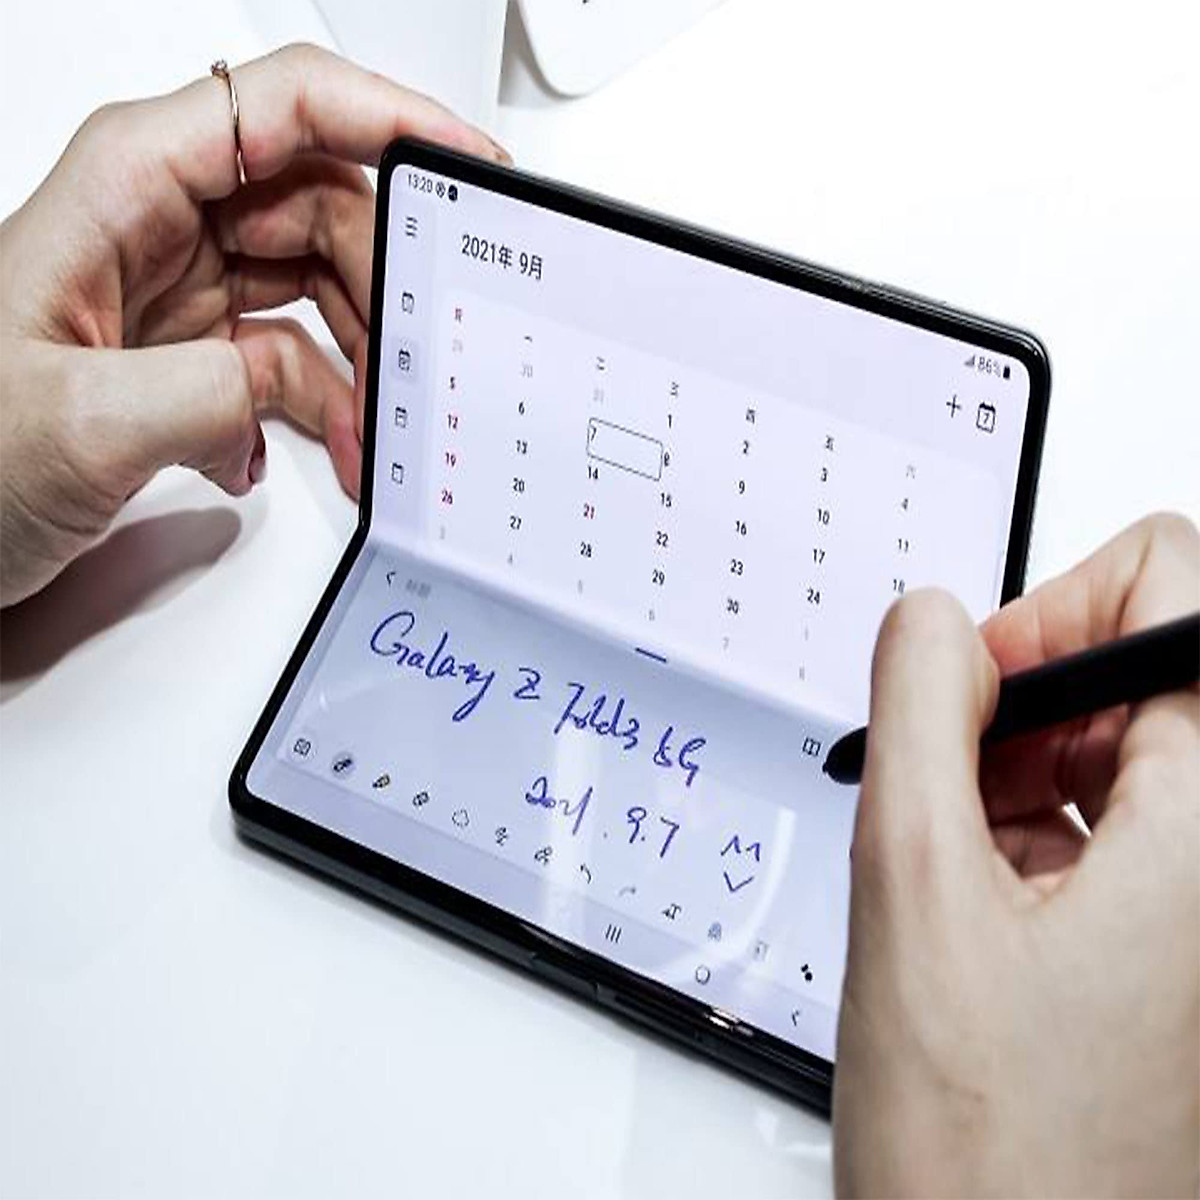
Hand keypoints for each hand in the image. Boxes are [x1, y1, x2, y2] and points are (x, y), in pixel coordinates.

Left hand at [0, 43, 507, 606]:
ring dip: (362, 357)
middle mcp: (164, 221)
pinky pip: (293, 353)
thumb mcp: (82, 421)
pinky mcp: (198, 351)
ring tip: (373, 426)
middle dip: (384, 279)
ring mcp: (186, 287)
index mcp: (128, 185)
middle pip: (323, 202)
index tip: (464, 168)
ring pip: (321, 282)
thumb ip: (211, 389)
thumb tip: (301, 380)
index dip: (389, 116)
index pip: (283, 103)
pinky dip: (322, 404)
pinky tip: (311, 449)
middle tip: (417, 351)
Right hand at [833, 513, 1198, 1196]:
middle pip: (1144, 666)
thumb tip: (929, 620)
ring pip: (1120, 745)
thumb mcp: (914, 889)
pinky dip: (1030, 826)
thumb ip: (917, 715)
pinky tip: (971, 896)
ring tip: (946, 856)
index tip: (974, 683)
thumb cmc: (988, 1152)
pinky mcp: (1180, 944)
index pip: (1174, 584)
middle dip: (1024, 699)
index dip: (1057, 607)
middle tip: (939, 777)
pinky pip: (1115, 823)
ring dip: (1016, 770)